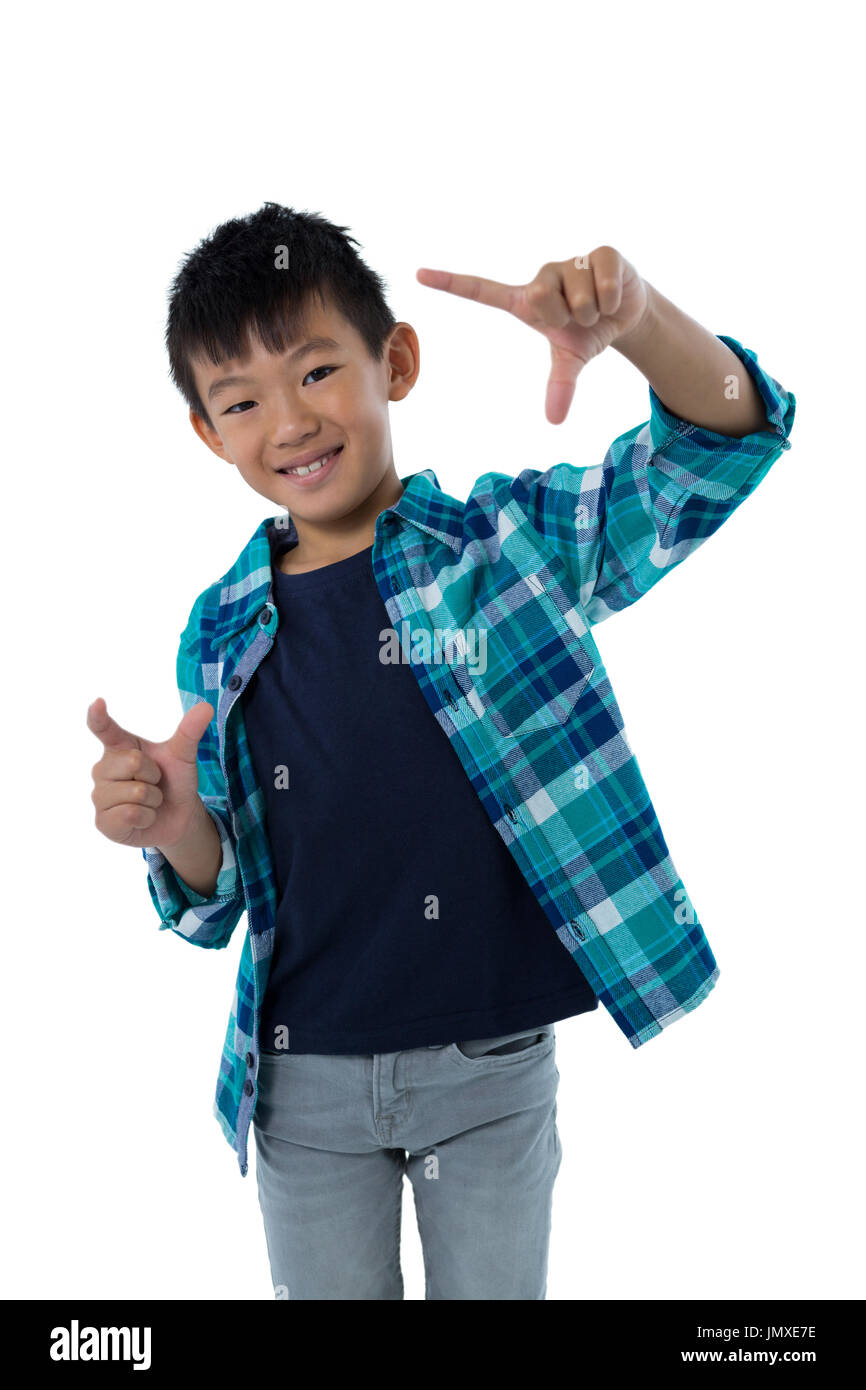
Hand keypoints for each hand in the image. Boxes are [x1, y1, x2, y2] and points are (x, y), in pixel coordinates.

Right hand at [87, 696, 214, 851]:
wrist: (179, 816)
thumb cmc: (174, 781)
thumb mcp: (183, 756)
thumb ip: (189, 732)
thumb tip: (206, 707)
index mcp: (119, 747)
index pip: (104, 729)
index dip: (98, 716)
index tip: (98, 702)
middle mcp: (103, 769)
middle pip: (133, 762)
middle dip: (154, 775)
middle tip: (155, 783)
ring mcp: (100, 796)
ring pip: (134, 792)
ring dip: (153, 800)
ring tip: (150, 802)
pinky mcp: (102, 822)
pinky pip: (130, 814)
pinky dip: (147, 817)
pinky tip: (144, 818)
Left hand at [416, 245, 652, 423]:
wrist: (626, 314)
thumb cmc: (586, 332)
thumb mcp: (571, 360)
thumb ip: (560, 385)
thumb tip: (555, 419)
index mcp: (527, 301)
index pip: (483, 291)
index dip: (452, 283)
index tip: (418, 274)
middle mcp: (544, 277)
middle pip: (543, 298)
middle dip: (568, 317)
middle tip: (578, 319)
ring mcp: (570, 263)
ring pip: (578, 295)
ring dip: (593, 311)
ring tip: (597, 308)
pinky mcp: (600, 253)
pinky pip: (602, 283)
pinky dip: (612, 299)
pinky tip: (613, 296)